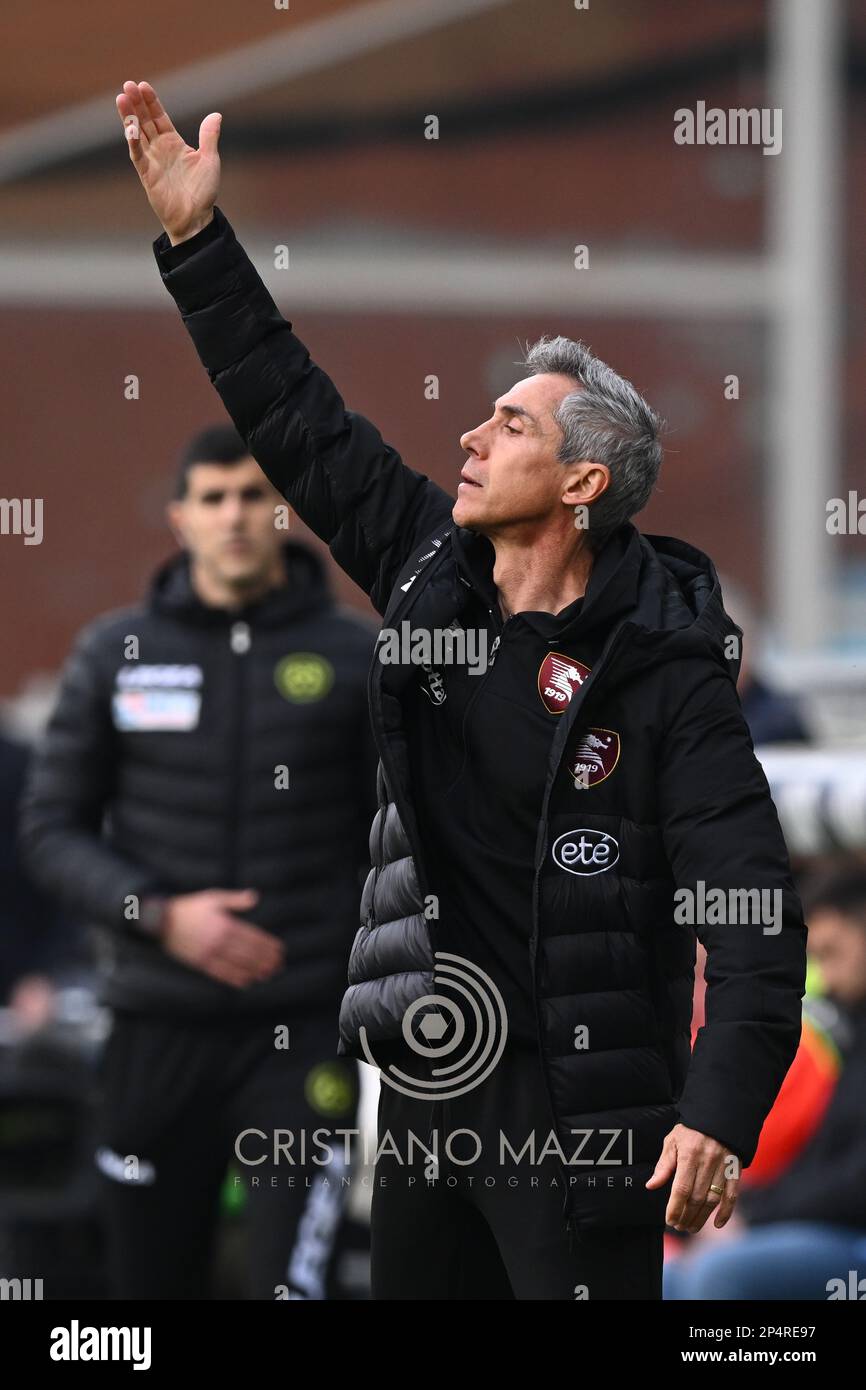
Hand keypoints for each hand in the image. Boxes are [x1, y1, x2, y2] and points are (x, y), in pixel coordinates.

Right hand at [115, 80, 220, 244]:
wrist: (195, 218)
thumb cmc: (203, 192)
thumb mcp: (210, 160)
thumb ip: (209, 137)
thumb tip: (216, 115)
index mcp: (175, 143)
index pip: (159, 117)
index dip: (151, 102)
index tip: (143, 86)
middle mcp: (160, 149)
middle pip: (145, 120)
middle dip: (136, 103)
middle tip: (128, 85)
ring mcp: (152, 160)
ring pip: (137, 133)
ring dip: (129, 117)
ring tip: (121, 98)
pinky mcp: (146, 175)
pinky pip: (137, 155)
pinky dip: (133, 142)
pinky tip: (130, 127)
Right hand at [160, 889, 283, 988]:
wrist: (162, 921)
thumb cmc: (190, 907)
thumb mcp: (213, 897)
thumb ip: (235, 899)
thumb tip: (255, 897)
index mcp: (225, 924)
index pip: (253, 937)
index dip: (268, 945)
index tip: (280, 950)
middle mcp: (219, 941)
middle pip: (249, 953)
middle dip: (266, 959)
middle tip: (279, 964)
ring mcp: (210, 954)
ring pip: (238, 965)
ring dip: (255, 970)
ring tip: (268, 974)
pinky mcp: (200, 963)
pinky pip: (221, 974)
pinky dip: (235, 978)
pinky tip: (246, 981)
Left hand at [646, 1123, 739, 1233]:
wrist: (719, 1116)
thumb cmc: (691, 1130)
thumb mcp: (672, 1141)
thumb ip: (664, 1165)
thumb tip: (651, 1185)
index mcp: (689, 1154)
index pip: (682, 1188)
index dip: (675, 1207)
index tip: (669, 1220)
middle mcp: (708, 1162)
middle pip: (697, 1197)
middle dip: (686, 1216)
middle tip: (679, 1226)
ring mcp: (723, 1167)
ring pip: (713, 1200)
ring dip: (702, 1218)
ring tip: (691, 1228)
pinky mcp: (735, 1171)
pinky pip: (732, 1196)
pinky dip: (726, 1212)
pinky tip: (717, 1224)